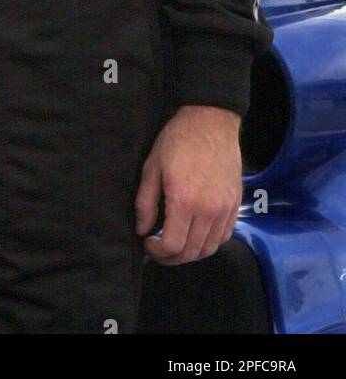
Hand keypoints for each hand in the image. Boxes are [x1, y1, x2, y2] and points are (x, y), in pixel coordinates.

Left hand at [135, 105, 242, 263]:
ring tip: (177, 244)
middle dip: (171, 257)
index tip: (148, 241)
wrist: (210, 121)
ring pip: (209, 248)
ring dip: (191, 253)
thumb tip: (143, 229)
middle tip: (159, 249)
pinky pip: (224, 236)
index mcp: (184, 201)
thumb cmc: (178, 140)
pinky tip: (196, 234)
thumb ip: (145, 202)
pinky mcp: (235, 204)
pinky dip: (209, 243)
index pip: (173, 246)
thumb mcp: (152, 167)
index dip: (157, 251)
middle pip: (191, 252)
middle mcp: (208, 210)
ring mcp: (225, 209)